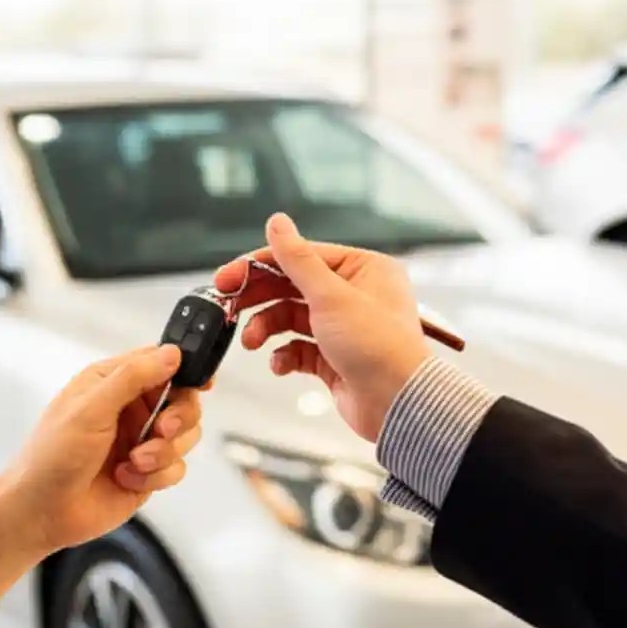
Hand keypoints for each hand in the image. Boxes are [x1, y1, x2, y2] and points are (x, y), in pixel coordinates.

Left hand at [4, 345, 204, 553]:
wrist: (43, 512)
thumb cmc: (53, 456)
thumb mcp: (91, 408)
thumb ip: (133, 377)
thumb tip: (172, 354)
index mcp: (111, 382)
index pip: (159, 362)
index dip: (184, 369)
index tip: (201, 381)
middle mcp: (129, 408)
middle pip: (183, 399)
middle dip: (179, 417)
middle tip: (161, 429)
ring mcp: (140, 441)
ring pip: (185, 435)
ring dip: (163, 451)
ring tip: (134, 462)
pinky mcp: (147, 472)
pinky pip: (176, 467)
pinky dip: (156, 476)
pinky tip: (126, 479)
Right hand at [214, 213, 428, 442]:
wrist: (398, 405)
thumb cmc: (380, 347)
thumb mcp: (331, 295)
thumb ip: (297, 259)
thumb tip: (277, 223)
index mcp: (363, 269)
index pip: (301, 256)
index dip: (260, 265)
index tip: (228, 276)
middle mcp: (355, 295)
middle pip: (291, 287)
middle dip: (258, 299)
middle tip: (228, 306)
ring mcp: (344, 328)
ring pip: (291, 318)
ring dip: (266, 328)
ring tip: (252, 341)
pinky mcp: (335, 358)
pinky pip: (298, 349)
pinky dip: (283, 355)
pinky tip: (279, 363)